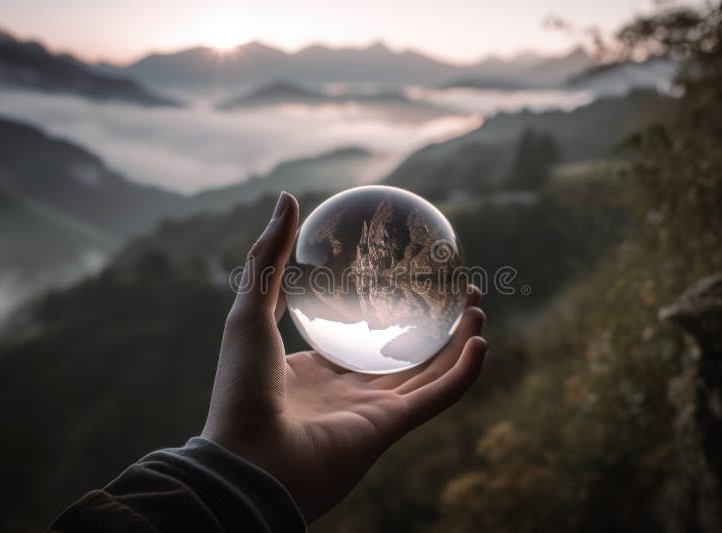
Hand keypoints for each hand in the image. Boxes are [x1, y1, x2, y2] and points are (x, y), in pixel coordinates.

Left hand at [202, 191, 486, 521]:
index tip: (404, 274)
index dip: (386, 307)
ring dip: (459, 338)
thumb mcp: (249, 311)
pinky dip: (465, 372)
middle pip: (404, 351)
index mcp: (317, 368)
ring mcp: (375, 408)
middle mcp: (350, 389)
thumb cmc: (241, 389)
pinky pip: (439, 396)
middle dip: (434, 320)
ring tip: (476, 302)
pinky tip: (480, 340)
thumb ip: (268, 258)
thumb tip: (287, 198)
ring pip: (430, 369)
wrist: (249, 459)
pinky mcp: (394, 425)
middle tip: (454, 285)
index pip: (360, 335)